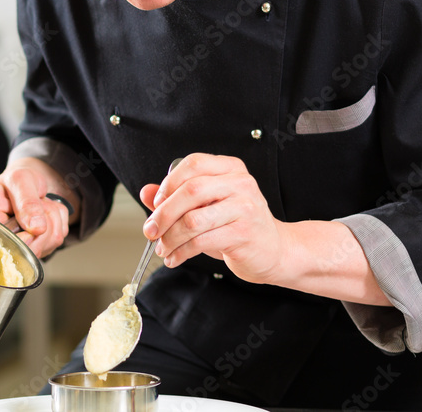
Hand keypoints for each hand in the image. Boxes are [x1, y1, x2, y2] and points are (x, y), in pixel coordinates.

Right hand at [0, 157, 73, 258]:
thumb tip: (37, 228)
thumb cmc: (17, 181)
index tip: (33, 225)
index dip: (24, 239)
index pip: (4, 248)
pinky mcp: (40, 248)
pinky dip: (59, 220)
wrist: (27, 183)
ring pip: (50, 241)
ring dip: (52, 217)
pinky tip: (44, 212)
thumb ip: (27, 201)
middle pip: (32, 249)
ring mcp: (22, 249)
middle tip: (35, 201)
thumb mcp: (19, 180)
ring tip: (38, 204)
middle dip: (43, 219)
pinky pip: (59, 238)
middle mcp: (2, 243)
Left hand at [140, 153, 286, 284]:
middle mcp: (240, 183)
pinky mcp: (243, 233)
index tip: (156, 204)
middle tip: (150, 231)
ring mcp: (244, 207)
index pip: (193, 164)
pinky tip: (175, 257)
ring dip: (170, 237)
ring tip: (163, 248)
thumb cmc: (237, 225)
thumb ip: (176, 197)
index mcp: (230, 168)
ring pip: (193, 220)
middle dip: (163, 214)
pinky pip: (202, 241)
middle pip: (190, 191)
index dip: (168, 184)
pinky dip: (181, 252)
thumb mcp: (207, 206)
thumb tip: (146, 192)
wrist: (275, 249)